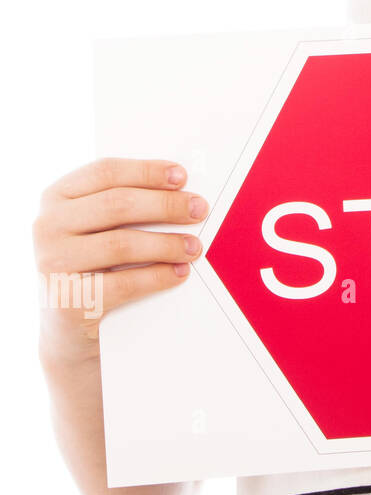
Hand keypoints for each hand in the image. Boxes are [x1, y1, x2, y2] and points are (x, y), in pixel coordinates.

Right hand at [33, 158, 206, 363]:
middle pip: (116, 204)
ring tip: (194, 247)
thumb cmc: (94, 263)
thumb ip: (126, 206)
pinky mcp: (66, 300)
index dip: (146, 171)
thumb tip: (182, 193)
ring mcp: (52, 263)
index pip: (105, 172)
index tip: (182, 176)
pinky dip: (157, 277)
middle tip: (199, 210)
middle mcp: (47, 226)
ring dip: (167, 244)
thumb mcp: (98, 227)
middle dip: (165, 205)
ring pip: (121, 244)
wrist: (68, 322)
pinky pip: (122, 284)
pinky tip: (179, 272)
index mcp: (57, 197)